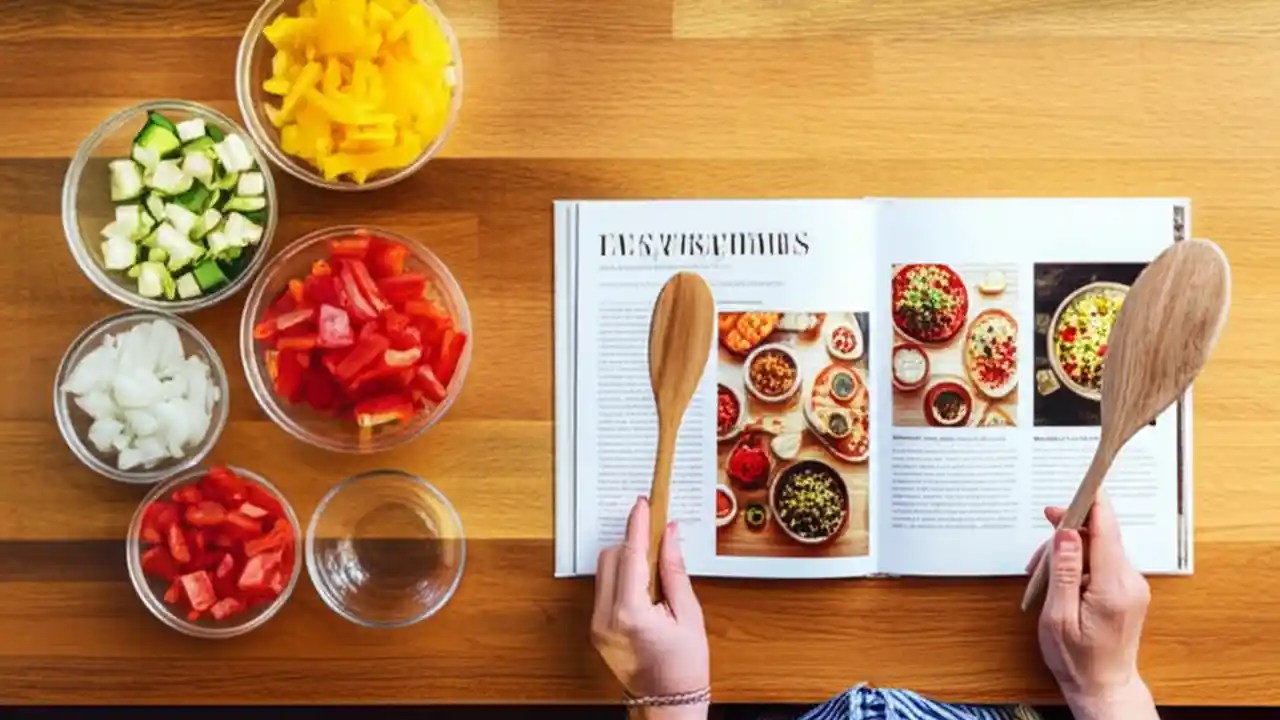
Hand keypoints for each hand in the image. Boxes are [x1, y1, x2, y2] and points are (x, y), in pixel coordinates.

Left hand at [592, 497, 709, 718]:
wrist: (667, 704)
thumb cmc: (683, 667)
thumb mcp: (688, 614)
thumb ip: (675, 570)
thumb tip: (669, 534)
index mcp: (630, 613)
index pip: (631, 555)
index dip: (637, 525)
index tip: (643, 504)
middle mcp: (605, 617)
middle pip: (612, 557)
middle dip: (634, 543)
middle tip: (660, 538)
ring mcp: (596, 624)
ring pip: (605, 570)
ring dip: (628, 560)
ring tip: (657, 572)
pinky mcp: (596, 628)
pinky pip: (605, 589)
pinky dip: (623, 578)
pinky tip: (645, 588)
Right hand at [1028, 492, 1156, 719]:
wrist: (1103, 686)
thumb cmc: (1077, 659)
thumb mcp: (1058, 616)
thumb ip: (1064, 571)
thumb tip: (1067, 534)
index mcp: (1114, 587)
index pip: (1107, 530)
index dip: (1093, 503)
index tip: (1083, 483)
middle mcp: (1130, 582)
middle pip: (1100, 537)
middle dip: (1067, 536)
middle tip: (1038, 554)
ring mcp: (1132, 586)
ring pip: (1099, 550)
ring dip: (1070, 554)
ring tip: (1044, 578)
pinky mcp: (1127, 590)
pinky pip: (1102, 564)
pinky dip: (1080, 566)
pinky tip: (1061, 583)